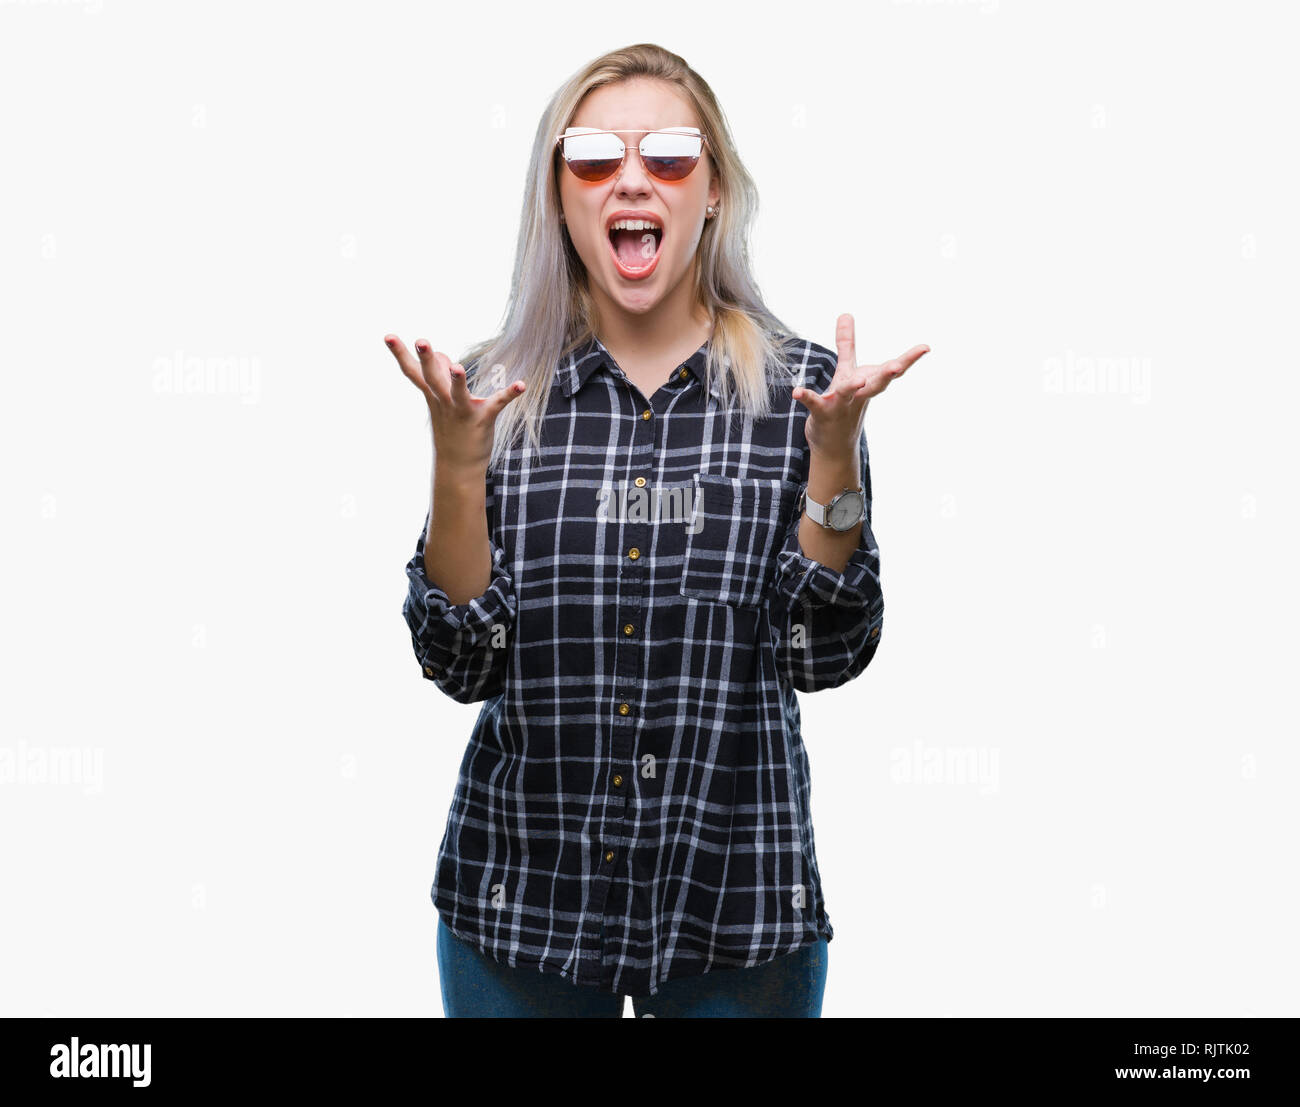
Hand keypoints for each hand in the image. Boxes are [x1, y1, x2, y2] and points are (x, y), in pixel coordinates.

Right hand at [384, 335, 525, 471]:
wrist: (458, 468)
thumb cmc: (451, 431)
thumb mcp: (441, 403)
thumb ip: (440, 377)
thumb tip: (440, 355)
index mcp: (433, 396)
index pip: (412, 372)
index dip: (400, 354)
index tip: (388, 336)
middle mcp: (444, 402)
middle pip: (432, 377)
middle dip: (425, 359)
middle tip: (420, 341)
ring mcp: (462, 411)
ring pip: (458, 393)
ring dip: (458, 379)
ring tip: (457, 367)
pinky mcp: (482, 419)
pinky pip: (497, 404)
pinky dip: (510, 393)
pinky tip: (521, 385)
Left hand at [793, 314, 928, 455]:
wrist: (834, 446)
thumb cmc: (844, 404)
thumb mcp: (846, 371)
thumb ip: (847, 344)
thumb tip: (846, 313)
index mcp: (869, 383)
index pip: (892, 370)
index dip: (910, 359)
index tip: (926, 348)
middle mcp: (859, 395)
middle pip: (877, 384)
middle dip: (888, 374)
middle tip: (897, 366)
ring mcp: (841, 405)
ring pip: (848, 394)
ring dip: (853, 387)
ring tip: (858, 379)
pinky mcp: (822, 413)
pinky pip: (815, 404)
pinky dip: (806, 397)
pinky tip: (797, 392)